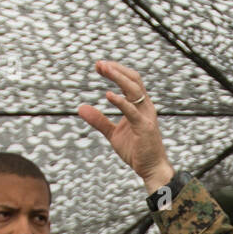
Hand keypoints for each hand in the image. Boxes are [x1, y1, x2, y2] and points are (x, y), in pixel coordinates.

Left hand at [78, 61, 175, 193]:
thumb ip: (99, 120)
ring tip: (104, 69)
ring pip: (134, 90)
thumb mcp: (113, 134)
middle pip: (133, 80)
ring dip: (118, 78)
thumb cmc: (136, 151)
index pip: (129, 81)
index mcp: (139, 106)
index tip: (99, 66)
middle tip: (99, 64)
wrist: (151, 169)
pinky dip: (120, 101)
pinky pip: (132, 111)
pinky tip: (108, 95)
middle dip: (116, 69)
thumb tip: (81, 108)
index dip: (115, 71)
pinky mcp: (145, 127)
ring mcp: (146, 116)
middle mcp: (145, 107)